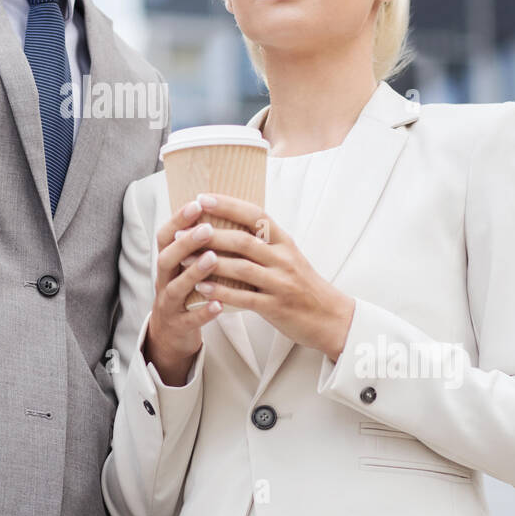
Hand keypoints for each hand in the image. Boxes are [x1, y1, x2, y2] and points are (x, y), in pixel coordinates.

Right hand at [143, 199, 223, 385]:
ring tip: (213, 259)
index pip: (165, 237)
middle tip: (207, 229)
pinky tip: (219, 304)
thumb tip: (220, 211)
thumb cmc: (185, 293)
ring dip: (193, 272)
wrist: (170, 335)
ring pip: (176, 288)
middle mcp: (163, 282)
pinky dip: (204, 312)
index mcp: (167, 264)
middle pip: (166, 259)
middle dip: (185, 243)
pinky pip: (190, 320)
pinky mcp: (178, 326)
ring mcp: (169, 305)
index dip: (177, 220)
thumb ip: (196, 246)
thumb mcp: (183, 268)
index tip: (196, 204)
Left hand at [179, 193, 355, 361]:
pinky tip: (201, 288)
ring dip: (210, 263)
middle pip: (243, 240)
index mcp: (285, 242)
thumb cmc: (303, 285)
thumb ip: (264, 242)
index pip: (255, 215)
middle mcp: (284, 259)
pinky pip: (244, 298)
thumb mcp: (288, 256)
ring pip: (241, 268)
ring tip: (185, 258)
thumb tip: (230, 223)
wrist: (330, 317)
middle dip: (210, 234)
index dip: (228, 205)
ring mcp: (281, 283)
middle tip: (184, 231)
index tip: (203, 198)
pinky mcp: (276, 307)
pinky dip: (221, 292)